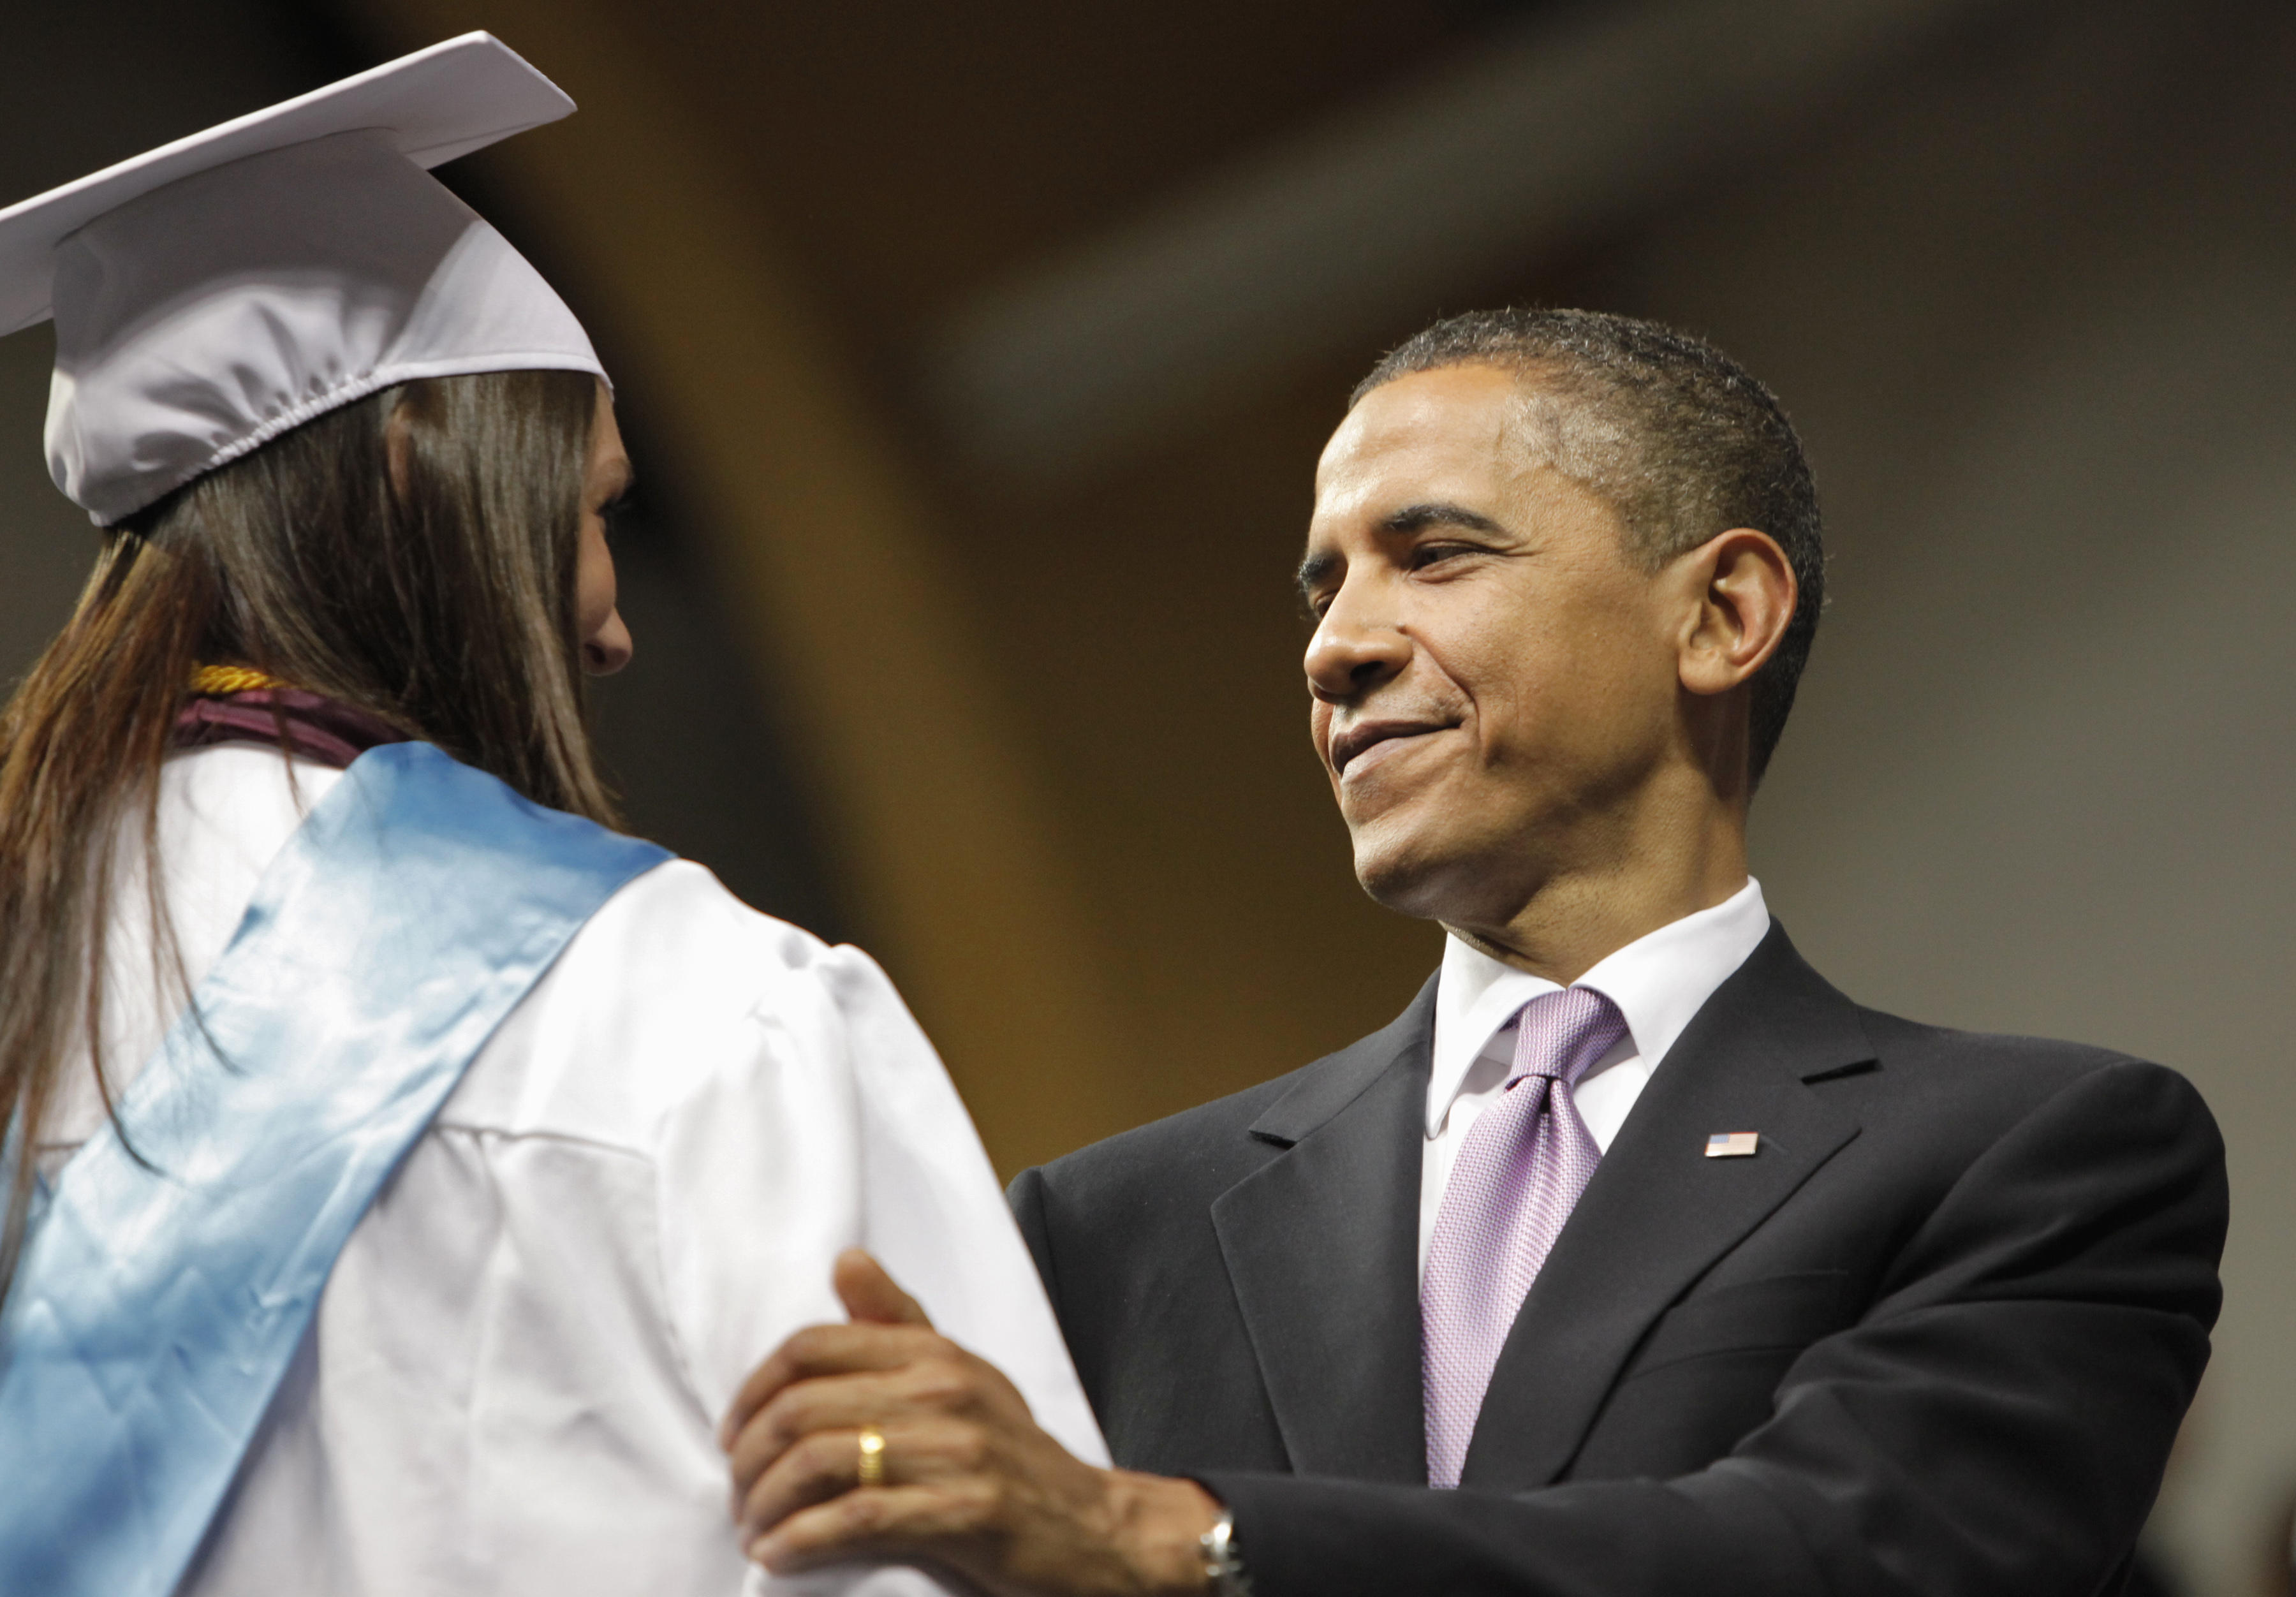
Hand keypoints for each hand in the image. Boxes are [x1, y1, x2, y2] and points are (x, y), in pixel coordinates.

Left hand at [722, 1250, 1220, 1596]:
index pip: (813, 1346)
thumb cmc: (1009, 1452)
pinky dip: (800, 1541)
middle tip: (737, 1491)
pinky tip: (779, 1555)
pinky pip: (856, 1520)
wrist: (1091, 1526)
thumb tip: (846, 1261)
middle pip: (803, 1408)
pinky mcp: (966, 1514)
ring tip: (753, 1528)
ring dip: (765, 1504)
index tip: (733, 1432)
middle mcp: (943, 1391)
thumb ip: (897, 1322)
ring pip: (820, 1463)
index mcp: (934, 1353)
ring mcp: (957, 1453)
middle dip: (748, 1457)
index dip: (753, 1389)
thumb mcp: (961, 1373)